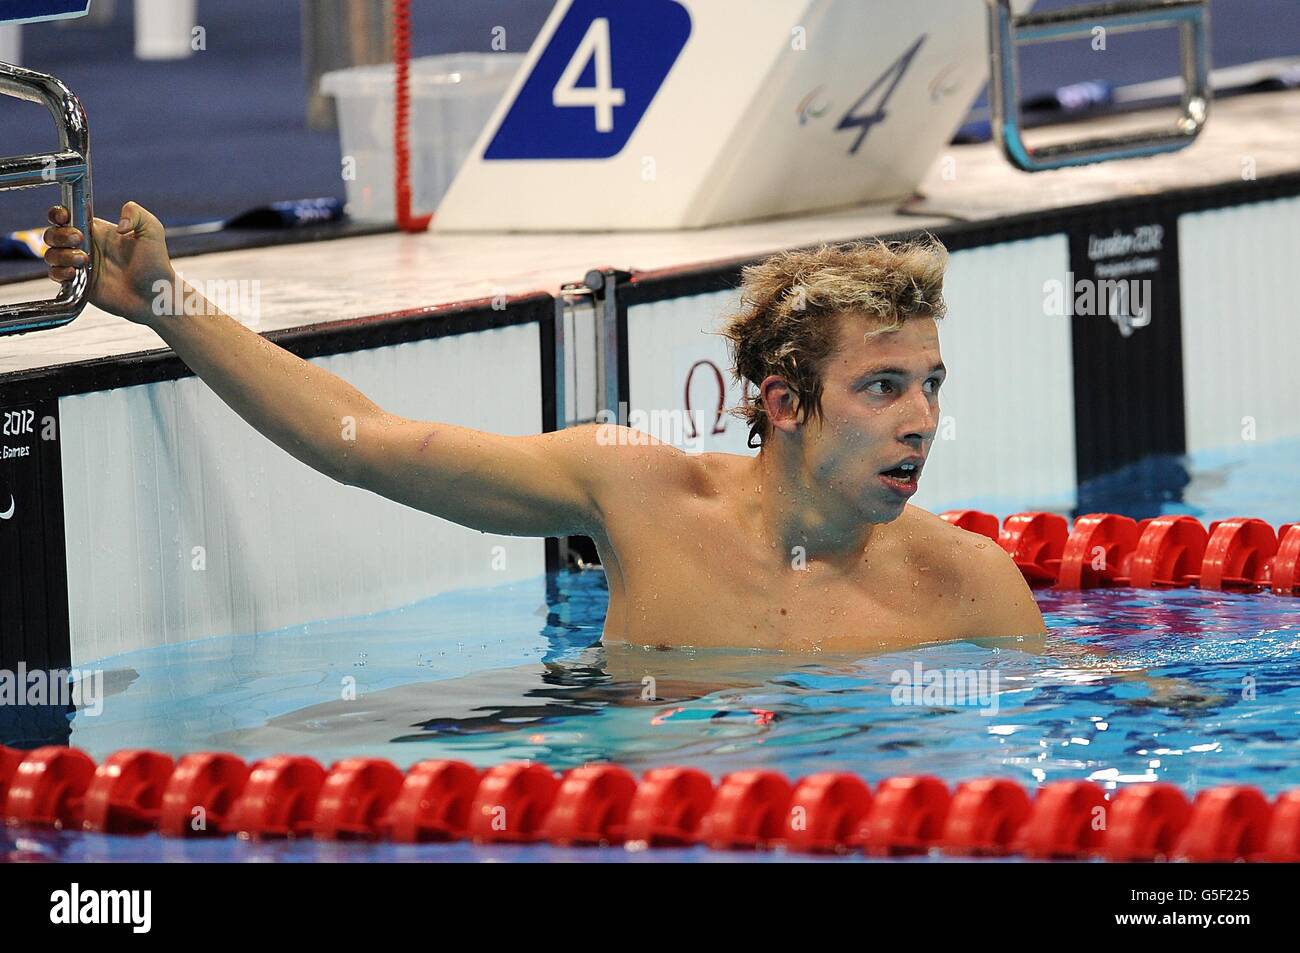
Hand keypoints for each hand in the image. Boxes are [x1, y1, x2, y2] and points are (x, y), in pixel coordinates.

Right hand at [44, 201, 175, 325]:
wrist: (156, 295)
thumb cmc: (156, 264)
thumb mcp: (152, 230)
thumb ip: (136, 213)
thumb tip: (118, 224)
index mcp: (97, 230)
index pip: (67, 216)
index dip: (58, 213)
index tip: (64, 217)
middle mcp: (85, 246)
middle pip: (52, 233)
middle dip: (59, 234)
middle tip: (80, 240)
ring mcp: (80, 266)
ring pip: (50, 254)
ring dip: (61, 254)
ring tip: (84, 260)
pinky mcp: (78, 284)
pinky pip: (55, 275)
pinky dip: (59, 272)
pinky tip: (75, 273)